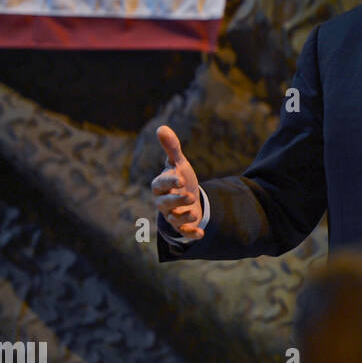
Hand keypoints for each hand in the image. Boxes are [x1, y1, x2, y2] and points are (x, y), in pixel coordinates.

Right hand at [152, 125, 204, 239]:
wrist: (188, 198)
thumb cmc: (180, 179)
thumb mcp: (179, 164)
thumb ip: (171, 148)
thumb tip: (161, 128)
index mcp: (161, 185)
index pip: (160, 184)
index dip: (169, 181)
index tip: (180, 178)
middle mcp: (163, 202)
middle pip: (165, 203)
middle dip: (176, 200)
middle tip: (189, 195)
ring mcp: (172, 215)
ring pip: (173, 218)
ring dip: (183, 217)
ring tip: (194, 213)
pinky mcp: (182, 226)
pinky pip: (183, 232)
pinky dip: (191, 234)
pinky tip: (201, 234)